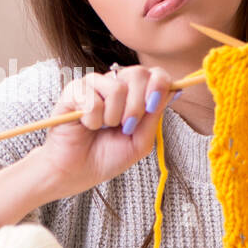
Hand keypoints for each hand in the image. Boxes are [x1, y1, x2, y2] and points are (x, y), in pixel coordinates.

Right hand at [36, 64, 175, 197]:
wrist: (75, 173)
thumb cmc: (104, 157)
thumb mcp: (139, 142)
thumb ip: (154, 117)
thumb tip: (173, 90)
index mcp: (134, 94)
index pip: (155, 74)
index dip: (159, 85)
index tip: (155, 106)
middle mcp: (114, 85)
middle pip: (138, 73)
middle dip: (137, 106)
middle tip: (125, 127)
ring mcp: (93, 86)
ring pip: (117, 88)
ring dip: (113, 117)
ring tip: (102, 128)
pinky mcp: (73, 91)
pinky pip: (93, 99)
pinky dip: (92, 120)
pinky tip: (86, 125)